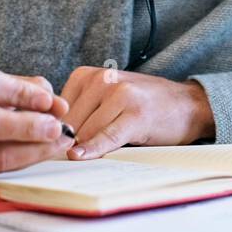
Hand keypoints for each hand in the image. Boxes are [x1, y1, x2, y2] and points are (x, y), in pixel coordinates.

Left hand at [59, 67, 214, 160]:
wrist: (185, 104)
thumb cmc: (142, 104)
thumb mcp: (105, 97)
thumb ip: (80, 111)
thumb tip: (51, 137)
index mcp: (88, 74)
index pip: (56, 110)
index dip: (53, 130)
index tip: (46, 145)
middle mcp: (103, 79)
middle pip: (70, 122)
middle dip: (65, 142)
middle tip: (61, 156)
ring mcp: (120, 95)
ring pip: (85, 131)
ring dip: (80, 148)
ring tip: (78, 157)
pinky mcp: (135, 115)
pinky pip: (106, 136)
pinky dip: (92, 149)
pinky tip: (80, 156)